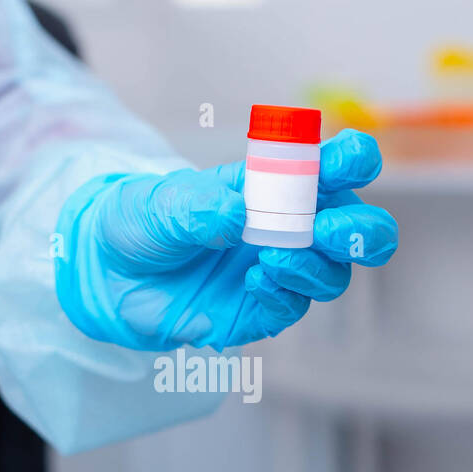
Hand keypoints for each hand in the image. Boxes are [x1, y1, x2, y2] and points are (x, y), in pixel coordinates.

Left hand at [54, 128, 397, 350]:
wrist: (109, 274)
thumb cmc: (144, 221)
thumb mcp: (163, 202)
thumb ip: (199, 204)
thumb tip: (238, 215)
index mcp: (279, 184)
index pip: (338, 168)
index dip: (354, 160)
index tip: (348, 161)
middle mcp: (291, 227)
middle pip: (363, 232)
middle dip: (359, 230)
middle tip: (324, 230)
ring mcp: (281, 272)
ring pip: (335, 275)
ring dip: (313, 265)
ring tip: (270, 257)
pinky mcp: (262, 311)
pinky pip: (294, 308)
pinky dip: (284, 295)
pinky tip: (255, 282)